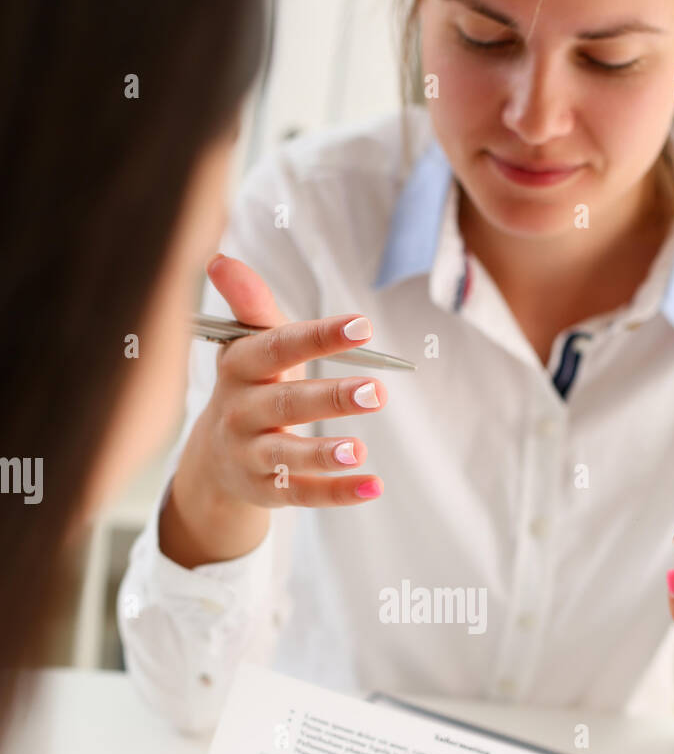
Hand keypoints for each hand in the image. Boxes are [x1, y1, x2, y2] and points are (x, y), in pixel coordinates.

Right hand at [161, 253, 386, 567]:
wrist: (215, 459)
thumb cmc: (251, 387)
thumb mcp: (249, 346)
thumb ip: (250, 305)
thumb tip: (219, 259)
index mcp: (239, 367)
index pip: (277, 347)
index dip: (318, 337)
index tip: (362, 326)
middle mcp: (240, 412)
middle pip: (286, 403)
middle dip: (330, 398)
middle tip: (377, 392)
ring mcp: (252, 455)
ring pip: (287, 455)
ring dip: (322, 452)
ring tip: (358, 449)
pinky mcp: (268, 491)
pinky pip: (303, 493)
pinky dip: (338, 493)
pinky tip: (372, 486)